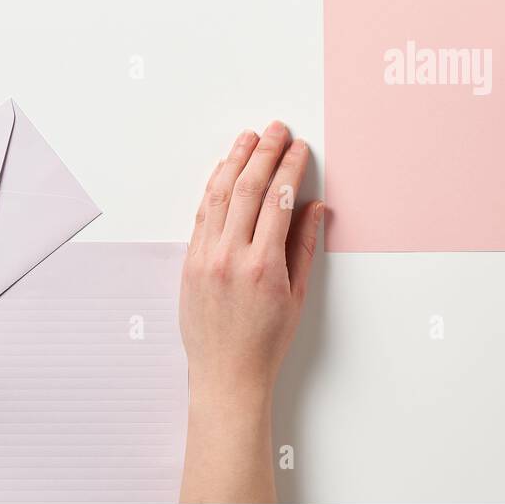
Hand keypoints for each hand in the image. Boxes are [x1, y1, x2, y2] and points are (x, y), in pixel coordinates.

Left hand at [180, 121, 322, 412]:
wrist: (226, 373)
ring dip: (235, 161)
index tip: (300, 149)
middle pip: (248, 189)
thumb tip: (314, 207)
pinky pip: (202, 214)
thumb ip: (304, 247)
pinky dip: (213, 187)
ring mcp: (205, 258)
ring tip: (249, 138)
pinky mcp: (189, 262)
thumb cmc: (266, 341)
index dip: (290, 168)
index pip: (278, 200)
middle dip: (265, 153)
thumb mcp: (297, 296)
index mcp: (263, 266)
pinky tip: (224, 170)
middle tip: (277, 130)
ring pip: (218, 195)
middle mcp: (230, 257)